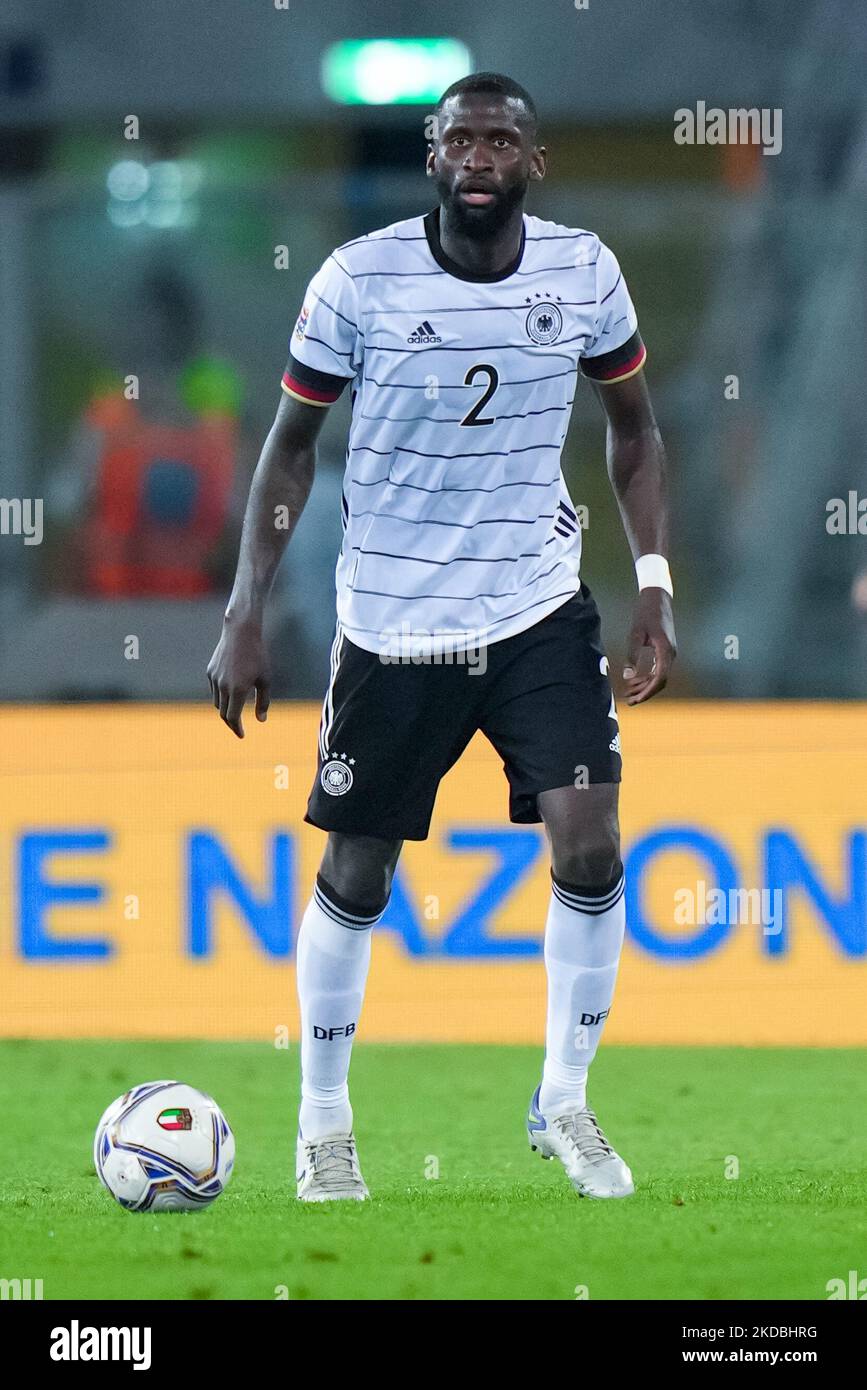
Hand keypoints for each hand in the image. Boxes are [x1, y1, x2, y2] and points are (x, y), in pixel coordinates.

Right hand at [207, 614, 270, 737]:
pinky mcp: (210, 672)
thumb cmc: (257, 656)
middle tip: (239, 728)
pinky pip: (214, 690)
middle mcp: (223, 686)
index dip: (237, 728)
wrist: (240, 632)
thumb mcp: (265, 679)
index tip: (242, 735)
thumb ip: (263, 701)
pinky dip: (221, 696)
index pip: (233, 717)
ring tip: (235, 711)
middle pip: (223, 713)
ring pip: (217, 702)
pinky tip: (230, 693)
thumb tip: (260, 720)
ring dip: (226, 709)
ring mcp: (214, 679)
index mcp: (238, 689)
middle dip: (231, 723)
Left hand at [623, 589, 675, 704]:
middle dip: (645, 692)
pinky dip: (647, 677)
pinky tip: (634, 680)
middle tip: (629, 700)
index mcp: (665, 650)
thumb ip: (632, 655)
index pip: (660, 678)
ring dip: (645, 686)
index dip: (648, 691)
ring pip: (659, 676)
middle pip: (660, 681)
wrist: (658, 597)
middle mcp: (670, 654)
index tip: (636, 699)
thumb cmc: (646, 613)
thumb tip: (627, 676)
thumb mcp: (635, 634)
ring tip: (628, 691)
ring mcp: (669, 653)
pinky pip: (658, 669)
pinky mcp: (665, 650)